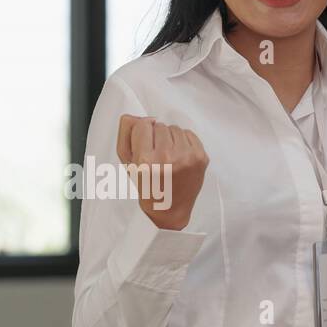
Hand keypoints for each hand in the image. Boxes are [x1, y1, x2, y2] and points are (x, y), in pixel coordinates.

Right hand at [116, 114, 208, 230]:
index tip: (144, 146)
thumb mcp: (128, 164)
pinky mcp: (200, 157)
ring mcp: (186, 157)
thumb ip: (126, 135)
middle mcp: (167, 158)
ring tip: (169, 157)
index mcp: (145, 161)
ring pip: (175, 128)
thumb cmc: (148, 188)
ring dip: (170, 139)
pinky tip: (179, 157)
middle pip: (159, 125)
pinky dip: (183, 142)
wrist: (170, 209)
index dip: (142, 134)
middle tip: (157, 156)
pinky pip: (189, 133)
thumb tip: (137, 116)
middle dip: (156, 137)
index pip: (142, 125)